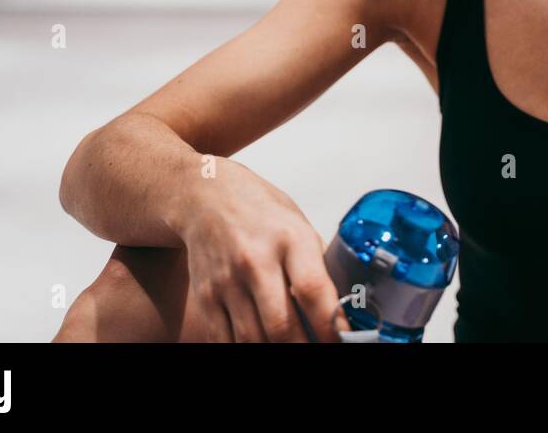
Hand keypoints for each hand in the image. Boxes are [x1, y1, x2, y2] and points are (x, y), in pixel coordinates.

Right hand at [177, 158, 349, 341]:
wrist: (206, 196)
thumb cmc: (260, 210)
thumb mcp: (299, 225)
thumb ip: (316, 265)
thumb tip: (337, 310)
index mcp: (290, 238)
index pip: (312, 290)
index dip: (330, 324)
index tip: (342, 339)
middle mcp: (256, 260)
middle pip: (281, 325)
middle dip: (303, 347)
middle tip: (317, 349)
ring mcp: (227, 281)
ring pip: (252, 339)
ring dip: (276, 351)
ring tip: (293, 346)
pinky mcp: (205, 296)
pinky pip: (224, 339)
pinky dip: (244, 349)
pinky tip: (261, 344)